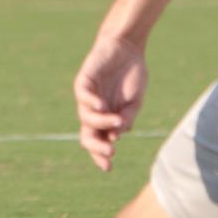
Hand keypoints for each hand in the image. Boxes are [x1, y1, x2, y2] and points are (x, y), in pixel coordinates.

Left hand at [73, 33, 147, 171]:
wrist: (128, 50)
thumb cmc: (132, 77)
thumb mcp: (135, 103)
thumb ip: (126, 119)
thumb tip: (115, 136)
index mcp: (106, 120)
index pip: (99, 142)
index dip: (101, 156)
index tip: (108, 167)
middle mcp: (94, 112)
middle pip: (87, 136)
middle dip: (96, 147)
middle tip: (110, 152)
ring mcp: (87, 98)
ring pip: (86, 118)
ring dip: (102, 123)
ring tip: (116, 121)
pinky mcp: (83, 82)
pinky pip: (82, 96)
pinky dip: (91, 103)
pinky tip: (101, 106)